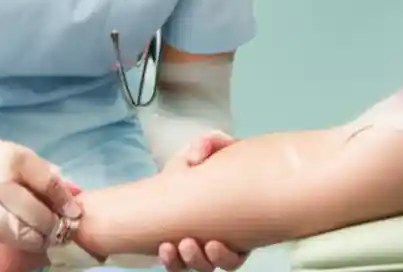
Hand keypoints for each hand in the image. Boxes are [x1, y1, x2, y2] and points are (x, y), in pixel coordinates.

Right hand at [0, 132, 81, 251]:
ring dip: (34, 239)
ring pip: (13, 231)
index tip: (75, 213)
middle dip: (50, 226)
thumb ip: (50, 179)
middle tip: (61, 231)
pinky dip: (17, 240)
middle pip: (30, 211)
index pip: (46, 184)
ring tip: (45, 237)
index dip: (64, 202)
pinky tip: (27, 237)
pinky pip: (0, 236)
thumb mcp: (27, 158)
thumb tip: (74, 201)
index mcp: (14, 160)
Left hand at [157, 131, 248, 271]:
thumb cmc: (196, 166)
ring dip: (188, 260)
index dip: (228, 254)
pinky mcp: (178, 250)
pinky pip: (177, 266)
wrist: (173, 173)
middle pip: (217, 264)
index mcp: (233, 223)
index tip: (213, 243)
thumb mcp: (203, 151)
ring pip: (199, 266)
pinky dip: (171, 261)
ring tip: (174, 245)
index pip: (238, 252)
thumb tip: (197, 156)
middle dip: (203, 259)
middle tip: (189, 243)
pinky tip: (164, 248)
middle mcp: (220, 241)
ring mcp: (198, 248)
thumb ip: (208, 144)